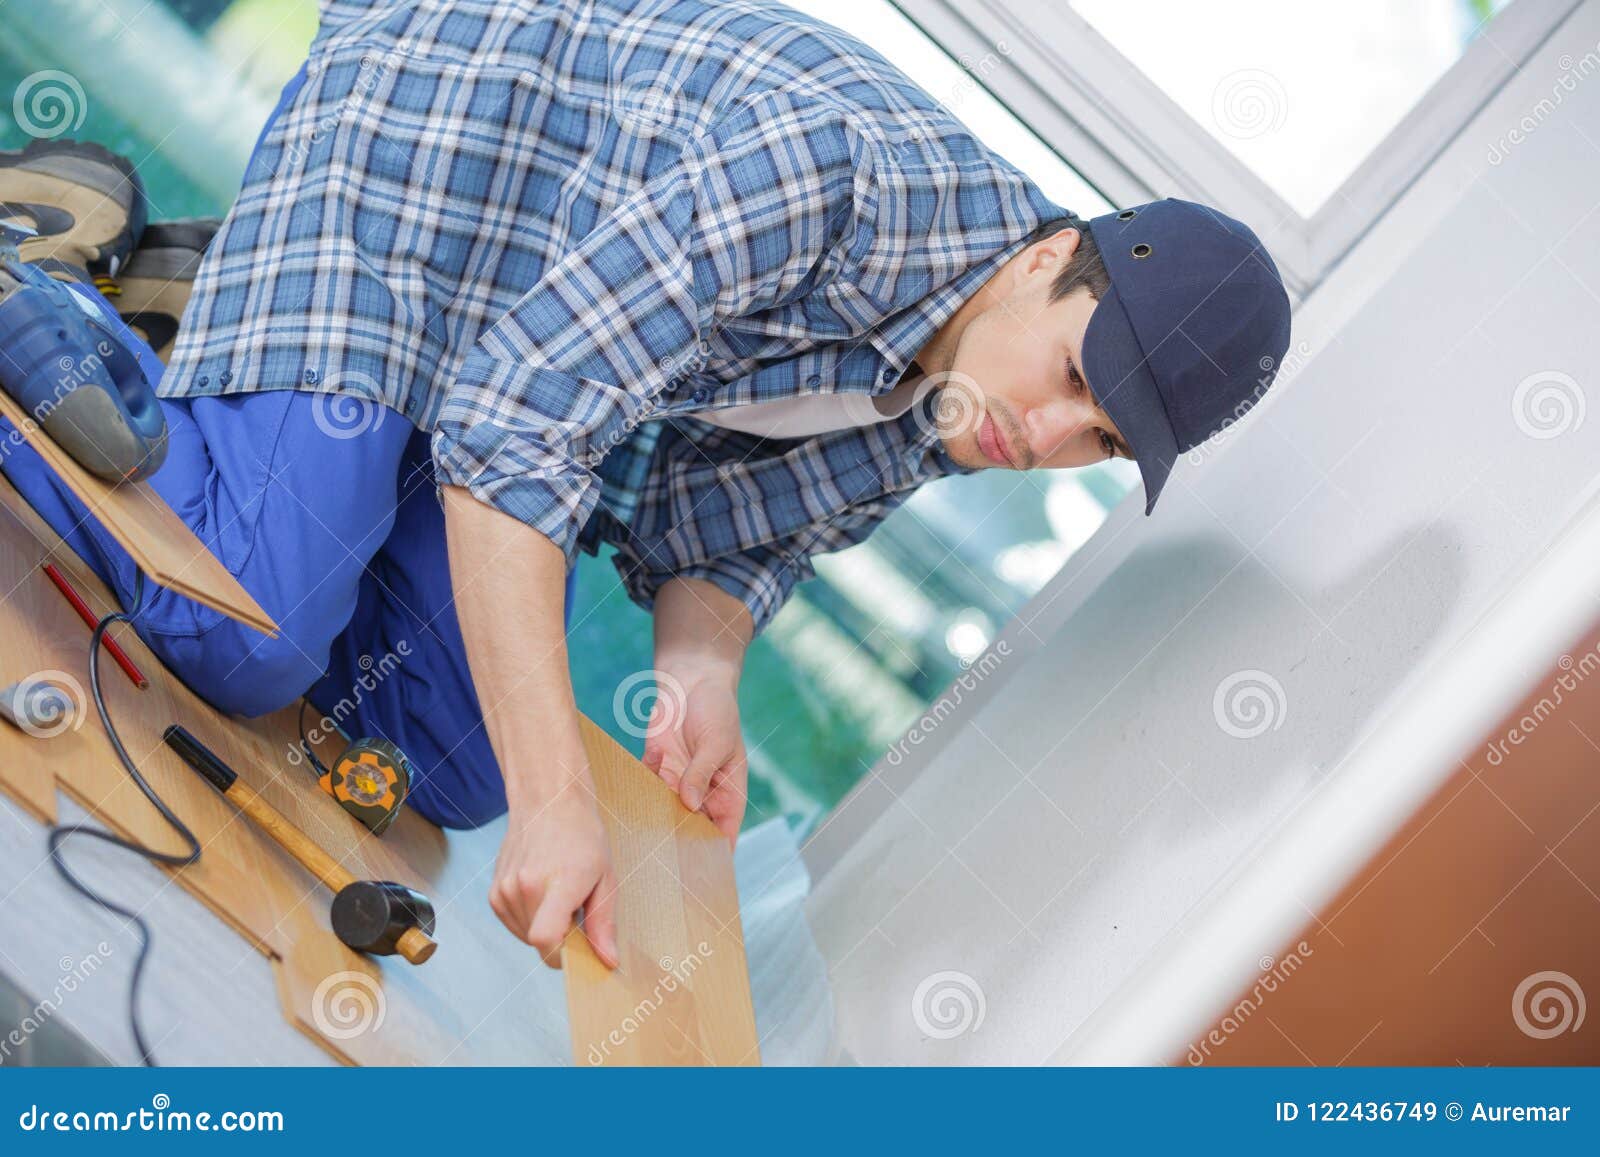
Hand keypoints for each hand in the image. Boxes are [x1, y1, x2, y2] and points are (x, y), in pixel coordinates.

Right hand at [489, 785, 618, 967]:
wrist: (547, 801)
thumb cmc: (581, 835)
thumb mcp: (606, 877)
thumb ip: (603, 922)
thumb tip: (607, 960)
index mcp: (557, 882)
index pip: (545, 939)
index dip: (562, 956)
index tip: (578, 947)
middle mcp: (524, 887)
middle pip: (540, 943)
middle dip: (561, 937)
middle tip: (575, 906)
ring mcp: (505, 890)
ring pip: (527, 937)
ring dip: (545, 927)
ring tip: (557, 893)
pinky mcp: (494, 894)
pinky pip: (515, 925)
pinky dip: (530, 919)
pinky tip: (542, 893)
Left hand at [641, 659, 748, 842]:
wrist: (691, 678)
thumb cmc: (717, 709)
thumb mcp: (717, 741)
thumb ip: (701, 773)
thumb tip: (690, 804)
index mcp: (727, 791)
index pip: (724, 833)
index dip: (714, 855)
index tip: (699, 874)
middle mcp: (702, 793)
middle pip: (690, 830)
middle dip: (677, 842)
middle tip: (662, 859)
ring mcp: (677, 781)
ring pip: (664, 812)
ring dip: (654, 816)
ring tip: (645, 826)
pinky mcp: (655, 767)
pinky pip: (645, 787)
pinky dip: (641, 785)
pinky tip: (646, 769)